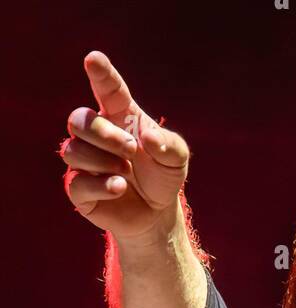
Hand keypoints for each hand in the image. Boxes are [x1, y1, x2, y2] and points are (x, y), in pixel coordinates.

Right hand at [61, 51, 188, 239]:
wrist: (157, 214)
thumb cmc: (162, 177)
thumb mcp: (176, 159)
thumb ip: (170, 144)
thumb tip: (148, 138)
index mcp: (119, 115)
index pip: (106, 88)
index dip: (100, 73)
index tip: (94, 60)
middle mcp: (96, 134)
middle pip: (79, 120)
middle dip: (105, 134)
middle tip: (131, 149)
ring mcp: (84, 161)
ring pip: (73, 150)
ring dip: (103, 161)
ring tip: (126, 173)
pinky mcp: (79, 190)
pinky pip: (77, 182)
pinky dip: (101, 185)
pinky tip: (119, 187)